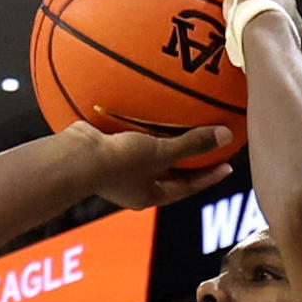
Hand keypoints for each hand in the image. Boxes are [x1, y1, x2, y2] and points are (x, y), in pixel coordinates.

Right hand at [56, 121, 239, 211]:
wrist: (73, 158)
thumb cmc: (117, 162)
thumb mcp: (160, 153)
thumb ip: (193, 144)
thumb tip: (226, 136)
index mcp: (148, 195)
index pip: (187, 187)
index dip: (209, 177)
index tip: (228, 167)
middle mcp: (133, 185)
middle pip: (169, 173)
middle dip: (188, 160)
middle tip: (210, 146)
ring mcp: (117, 168)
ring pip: (148, 154)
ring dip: (164, 141)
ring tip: (181, 124)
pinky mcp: (105, 147)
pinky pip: (130, 135)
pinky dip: (142, 124)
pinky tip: (148, 105)